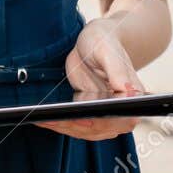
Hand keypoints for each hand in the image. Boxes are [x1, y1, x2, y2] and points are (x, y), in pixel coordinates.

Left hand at [36, 17, 143, 141]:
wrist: (94, 42)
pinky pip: (76, 125)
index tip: (78, 119)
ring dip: (63, 126)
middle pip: (98, 128)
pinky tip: (44, 118)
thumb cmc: (104, 41)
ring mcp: (105, 115)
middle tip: (51, 119)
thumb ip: (118, 72)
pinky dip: (61, 123)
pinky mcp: (90, 114)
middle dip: (74, 125)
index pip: (118, 119)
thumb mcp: (108, 52)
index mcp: (132, 97)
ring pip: (85, 131)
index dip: (98, 122)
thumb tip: (128, 93)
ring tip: (41, 119)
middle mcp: (122, 111)